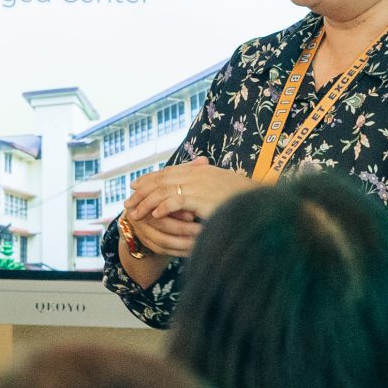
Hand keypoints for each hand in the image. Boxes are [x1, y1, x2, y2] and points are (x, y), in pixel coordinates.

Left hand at [123, 158, 253, 233]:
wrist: (259, 202)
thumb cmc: (244, 199)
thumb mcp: (222, 189)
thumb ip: (206, 188)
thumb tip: (193, 195)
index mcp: (201, 170)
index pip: (169, 172)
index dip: (151, 178)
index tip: (136, 186)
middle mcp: (197, 174)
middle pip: (161, 179)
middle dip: (142, 191)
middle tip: (128, 201)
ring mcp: (198, 184)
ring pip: (163, 191)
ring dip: (146, 202)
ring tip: (135, 213)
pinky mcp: (200, 197)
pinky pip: (174, 201)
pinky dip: (161, 208)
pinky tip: (153, 217)